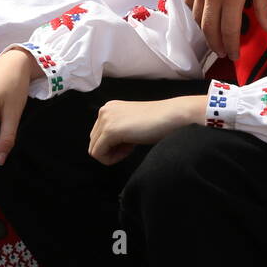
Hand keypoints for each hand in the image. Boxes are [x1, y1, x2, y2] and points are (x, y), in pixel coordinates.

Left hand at [88, 96, 205, 165]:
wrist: (172, 116)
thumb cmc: (157, 122)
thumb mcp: (131, 124)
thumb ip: (117, 131)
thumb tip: (106, 149)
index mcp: (109, 108)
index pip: (98, 136)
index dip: (113, 145)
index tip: (131, 141)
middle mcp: (104, 110)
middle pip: (94, 143)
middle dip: (112, 150)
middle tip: (132, 145)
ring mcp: (106, 119)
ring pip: (94, 150)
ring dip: (113, 154)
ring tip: (131, 146)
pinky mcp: (110, 130)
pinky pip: (98, 155)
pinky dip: (113, 158)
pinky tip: (130, 149)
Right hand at [186, 0, 266, 58]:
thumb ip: (264, 7)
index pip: (229, 30)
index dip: (231, 46)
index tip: (234, 56)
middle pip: (209, 28)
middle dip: (215, 45)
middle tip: (222, 53)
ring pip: (196, 17)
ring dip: (204, 31)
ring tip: (213, 38)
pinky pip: (188, 2)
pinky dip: (195, 13)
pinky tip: (203, 16)